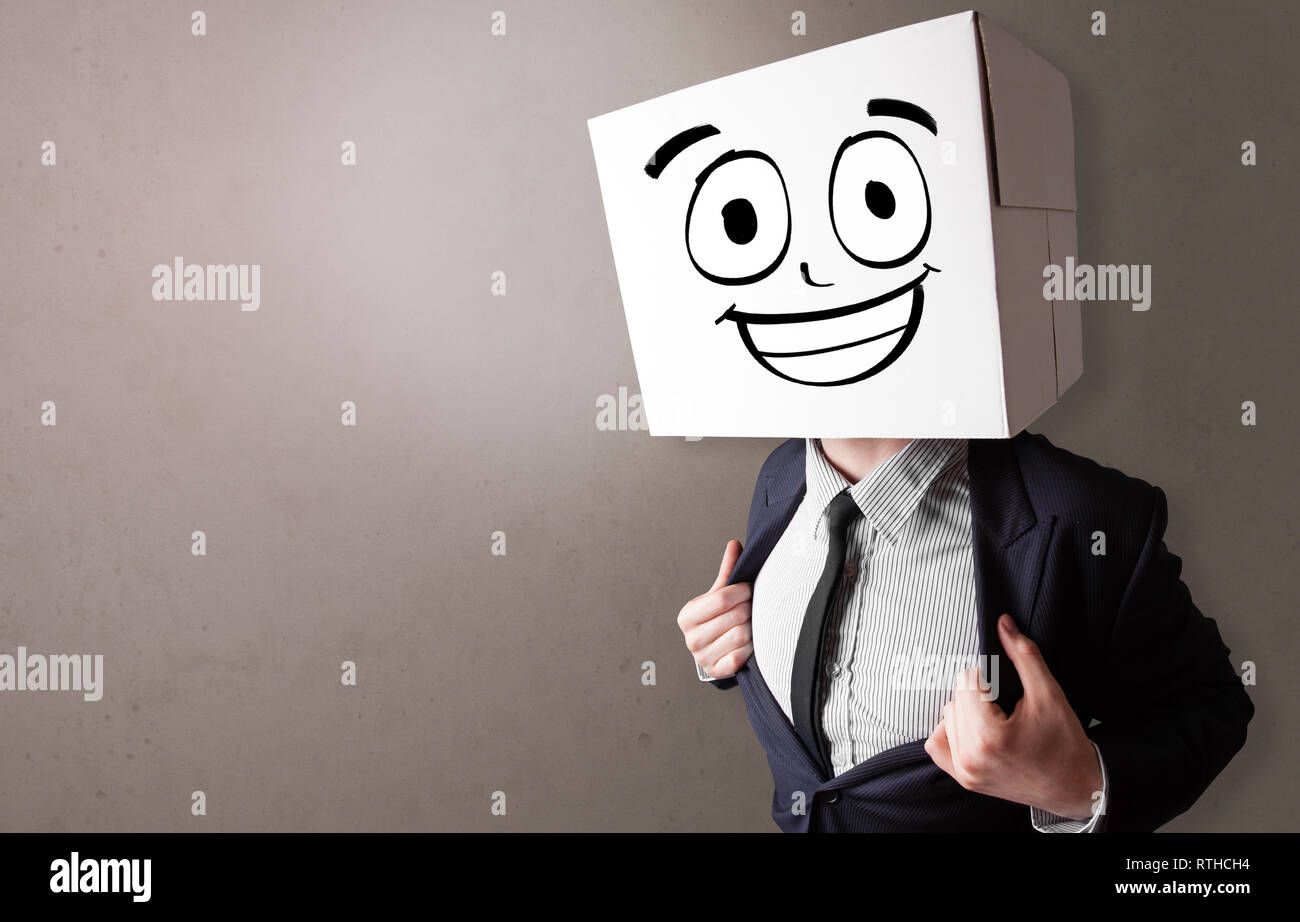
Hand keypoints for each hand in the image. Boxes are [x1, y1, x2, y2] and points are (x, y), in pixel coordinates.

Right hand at [677, 540, 752, 678]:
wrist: (714, 653)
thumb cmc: (717, 621)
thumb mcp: (718, 596)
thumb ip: (727, 572)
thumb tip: (734, 544)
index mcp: (687, 616)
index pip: (722, 598)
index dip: (742, 591)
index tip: (748, 590)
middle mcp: (691, 639)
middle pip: (735, 616)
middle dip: (749, 609)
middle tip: (752, 607)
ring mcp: (703, 658)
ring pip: (742, 636)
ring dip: (753, 628)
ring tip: (751, 624)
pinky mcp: (717, 672)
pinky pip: (742, 656)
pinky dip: (750, 648)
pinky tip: (749, 643)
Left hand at [924, 614, 1102, 819]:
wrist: (1077, 788)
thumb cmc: (1066, 743)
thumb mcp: (1050, 694)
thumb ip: (1024, 655)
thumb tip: (1003, 623)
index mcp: (990, 737)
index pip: (967, 681)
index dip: (989, 677)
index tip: (1008, 689)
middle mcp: (972, 758)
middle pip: (956, 698)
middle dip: (978, 694)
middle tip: (1006, 705)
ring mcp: (966, 773)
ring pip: (947, 717)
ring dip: (967, 711)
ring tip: (996, 718)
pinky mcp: (965, 780)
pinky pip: (937, 745)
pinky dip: (950, 731)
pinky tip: (973, 728)